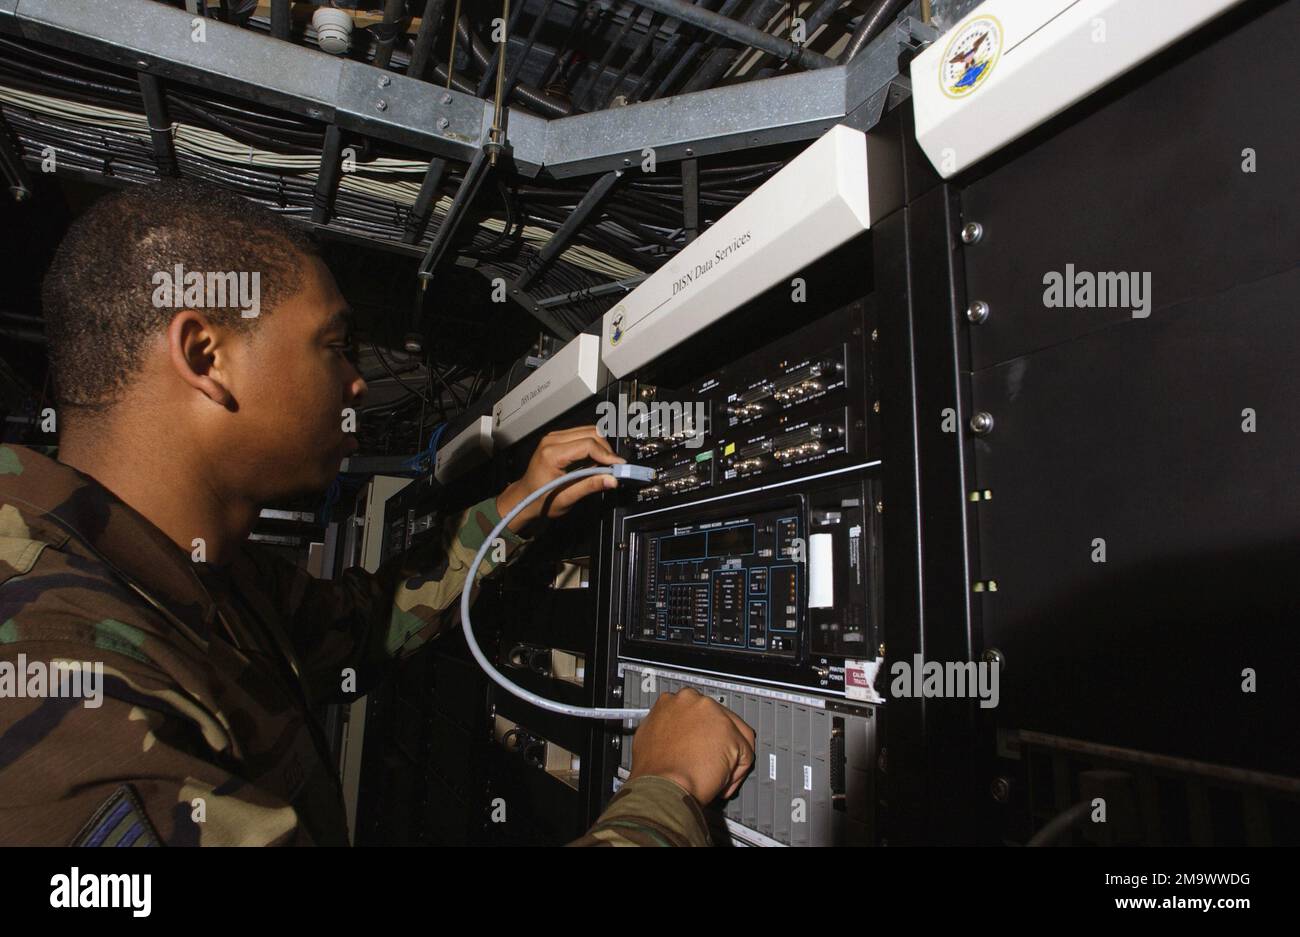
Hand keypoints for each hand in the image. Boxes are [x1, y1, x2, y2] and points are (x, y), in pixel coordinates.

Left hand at [495, 425, 623, 531]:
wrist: (525, 498)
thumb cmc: (540, 500)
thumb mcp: (566, 497)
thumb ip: (590, 486)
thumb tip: (612, 479)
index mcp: (551, 454)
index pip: (587, 444)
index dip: (606, 454)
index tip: (619, 465)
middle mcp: (552, 441)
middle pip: (590, 433)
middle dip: (606, 449)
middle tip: (615, 466)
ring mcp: (554, 437)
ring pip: (588, 431)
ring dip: (601, 446)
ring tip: (606, 465)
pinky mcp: (558, 439)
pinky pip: (582, 434)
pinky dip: (594, 445)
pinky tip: (596, 460)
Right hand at [627, 687, 755, 805]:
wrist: (662, 787)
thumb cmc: (652, 771)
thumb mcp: (648, 739)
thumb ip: (665, 729)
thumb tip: (673, 734)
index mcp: (671, 701)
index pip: (696, 712)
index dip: (700, 732)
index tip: (700, 743)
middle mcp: (692, 701)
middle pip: (718, 718)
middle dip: (717, 741)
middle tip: (709, 761)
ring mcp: (712, 714)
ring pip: (735, 734)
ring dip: (728, 757)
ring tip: (713, 775)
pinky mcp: (731, 733)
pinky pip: (745, 754)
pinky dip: (736, 772)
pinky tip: (721, 783)